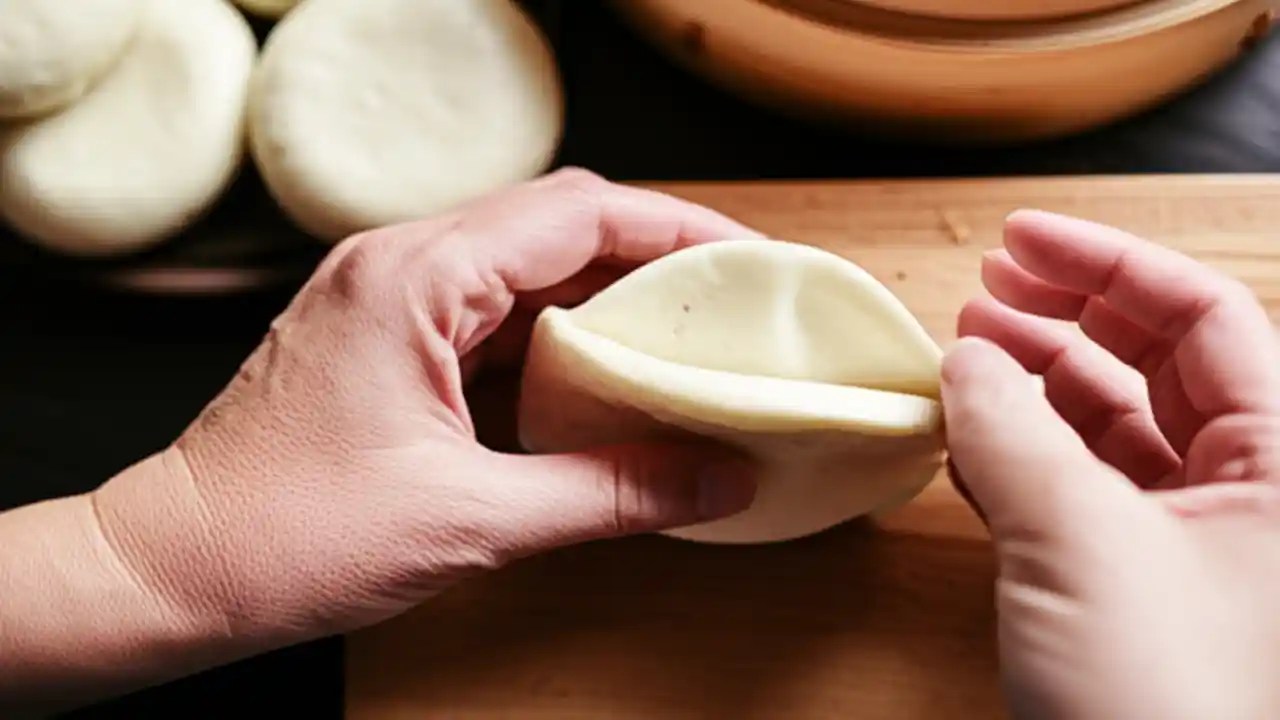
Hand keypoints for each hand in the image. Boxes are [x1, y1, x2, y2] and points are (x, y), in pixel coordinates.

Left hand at [91, 169, 760, 659]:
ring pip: (522, 268)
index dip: (673, 229)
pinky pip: (487, 313)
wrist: (172, 569)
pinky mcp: (381, 340)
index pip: (574, 213)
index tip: (745, 261)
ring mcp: (384, 299)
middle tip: (727, 305)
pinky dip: (552, 339)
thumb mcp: (472, 520)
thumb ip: (610, 494)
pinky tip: (600, 383)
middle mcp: (396, 265)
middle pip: (553, 225)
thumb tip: (715, 481)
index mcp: (414, 279)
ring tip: (678, 343)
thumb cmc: (288, 537)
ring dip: (601, 300)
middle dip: (648, 260)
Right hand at [942, 210, 1279, 719]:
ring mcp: (1180, 541)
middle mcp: (1243, 494)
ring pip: (1106, 426)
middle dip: (1067, 314)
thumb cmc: (1159, 703)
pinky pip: (1071, 488)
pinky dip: (1016, 450)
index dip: (1107, 263)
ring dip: (1032, 381)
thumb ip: (1014, 432)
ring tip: (964, 348)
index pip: (1202, 319)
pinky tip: (968, 429)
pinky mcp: (1122, 584)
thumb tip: (963, 358)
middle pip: (1155, 363)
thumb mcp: (1079, 543)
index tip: (1019, 238)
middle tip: (986, 283)